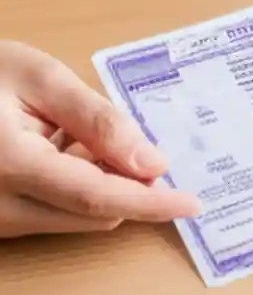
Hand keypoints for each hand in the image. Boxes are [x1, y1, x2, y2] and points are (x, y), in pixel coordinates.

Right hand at [0, 41, 199, 237]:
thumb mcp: (37, 77)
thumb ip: (97, 119)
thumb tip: (153, 163)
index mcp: (11, 165)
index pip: (99, 198)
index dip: (152, 203)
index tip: (193, 203)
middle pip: (94, 214)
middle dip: (127, 184)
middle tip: (124, 137)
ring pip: (75, 217)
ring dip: (97, 184)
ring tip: (68, 134)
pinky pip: (50, 215)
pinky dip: (71, 188)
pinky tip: (53, 149)